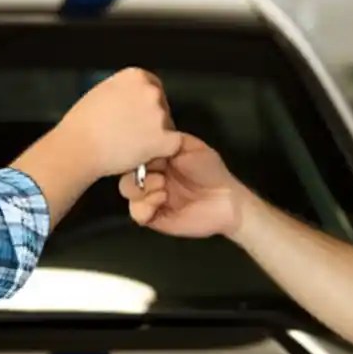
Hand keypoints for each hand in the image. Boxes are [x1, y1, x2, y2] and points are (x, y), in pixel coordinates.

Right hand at [55, 67, 181, 179]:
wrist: (78, 147)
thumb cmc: (82, 124)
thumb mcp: (102, 91)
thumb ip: (123, 91)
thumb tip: (132, 98)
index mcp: (135, 76)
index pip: (153, 86)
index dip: (146, 104)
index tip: (140, 114)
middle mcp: (150, 91)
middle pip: (161, 105)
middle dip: (151, 119)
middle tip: (134, 133)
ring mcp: (158, 114)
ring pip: (167, 126)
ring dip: (155, 135)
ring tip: (132, 145)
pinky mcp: (163, 137)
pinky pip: (173, 145)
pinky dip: (162, 152)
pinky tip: (145, 154)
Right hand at [117, 133, 246, 238]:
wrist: (226, 201)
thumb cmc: (211, 171)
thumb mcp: (191, 147)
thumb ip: (167, 141)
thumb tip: (147, 137)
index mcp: (158, 158)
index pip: (135, 152)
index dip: (136, 152)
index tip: (147, 154)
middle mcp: (151, 176)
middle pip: (125, 172)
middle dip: (136, 173)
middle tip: (158, 175)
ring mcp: (151, 197)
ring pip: (128, 192)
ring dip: (141, 189)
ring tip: (162, 189)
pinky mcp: (155, 217)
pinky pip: (136, 214)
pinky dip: (143, 207)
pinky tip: (161, 201)